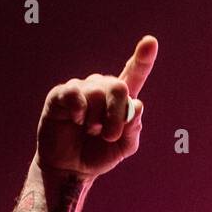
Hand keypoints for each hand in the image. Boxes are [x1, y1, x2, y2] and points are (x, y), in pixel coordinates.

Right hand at [35, 35, 157, 177]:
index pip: (133, 74)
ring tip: (89, 132)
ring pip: (97, 93)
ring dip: (97, 120)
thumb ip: (134, 129)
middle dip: (117, 115)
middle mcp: (101, 89)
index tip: (150, 42)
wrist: (70, 168)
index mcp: (120, 100)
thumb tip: (137, 105)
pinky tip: (76, 121)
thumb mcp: (123, 147)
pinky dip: (79, 110)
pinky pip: (74, 93)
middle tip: (110, 136)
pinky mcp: (60, 95)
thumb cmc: (97, 155)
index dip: (142, 59)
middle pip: (118, 86)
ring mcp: (81, 90)